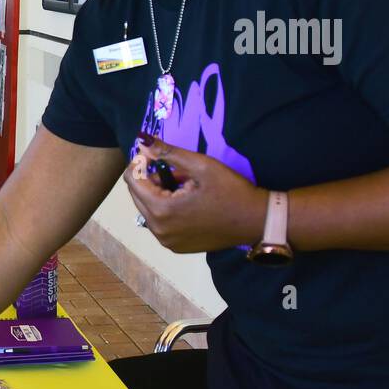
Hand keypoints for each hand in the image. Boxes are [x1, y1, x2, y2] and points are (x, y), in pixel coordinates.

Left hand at [124, 134, 267, 252]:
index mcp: (161, 210)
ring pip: (148, 210)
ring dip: (160, 194)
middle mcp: (158, 230)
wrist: (257, 220)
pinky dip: (167, 210)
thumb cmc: (231, 190)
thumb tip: (143, 141)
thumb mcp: (200, 166)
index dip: (140, 163)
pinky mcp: (175, 247)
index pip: (132, 181)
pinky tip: (188, 203)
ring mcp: (166, 241)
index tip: (154, 154)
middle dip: (152, 180)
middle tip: (178, 172)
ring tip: (187, 187)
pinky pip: (160, 223)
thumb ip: (168, 153)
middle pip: (138, 196)